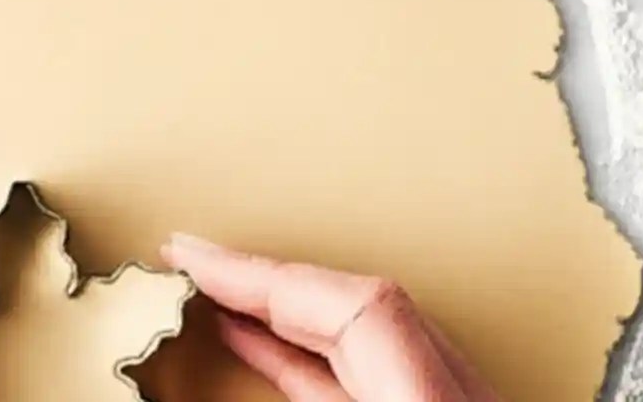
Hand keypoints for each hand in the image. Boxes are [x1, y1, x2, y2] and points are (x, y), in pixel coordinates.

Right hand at [161, 233, 500, 401]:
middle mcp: (451, 395)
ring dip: (279, 310)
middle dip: (263, 277)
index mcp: (435, 400)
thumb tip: (222, 335)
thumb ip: (295, 390)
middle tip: (191, 260)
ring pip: (361, 334)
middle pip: (355, 302)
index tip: (193, 256)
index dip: (263, 275)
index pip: (354, 305)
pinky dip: (303, 356)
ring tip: (212, 291)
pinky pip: (359, 376)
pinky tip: (253, 344)